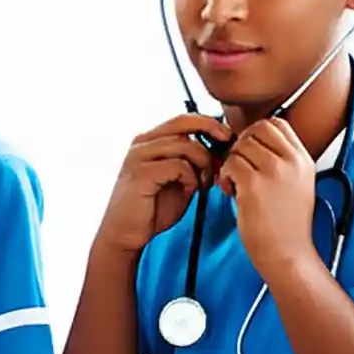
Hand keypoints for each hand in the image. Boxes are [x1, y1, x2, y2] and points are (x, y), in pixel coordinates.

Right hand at [98, 114, 231, 251]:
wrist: (125, 234)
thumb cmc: (151, 209)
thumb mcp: (179, 180)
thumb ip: (193, 163)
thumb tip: (221, 150)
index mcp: (149, 141)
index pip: (184, 119)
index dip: (210, 124)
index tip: (228, 138)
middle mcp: (142, 143)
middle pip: (185, 123)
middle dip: (212, 135)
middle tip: (225, 153)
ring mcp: (139, 156)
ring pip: (186, 145)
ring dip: (203, 164)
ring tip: (203, 184)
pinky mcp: (141, 173)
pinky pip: (179, 166)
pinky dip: (191, 178)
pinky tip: (189, 190)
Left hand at [217, 117, 317, 274]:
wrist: (287, 253)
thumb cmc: (285, 223)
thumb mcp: (295, 184)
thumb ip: (280, 161)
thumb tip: (249, 141)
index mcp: (303, 159)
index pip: (277, 123)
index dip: (256, 133)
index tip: (249, 152)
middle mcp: (292, 161)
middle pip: (256, 129)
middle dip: (241, 144)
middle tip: (239, 166)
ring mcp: (274, 171)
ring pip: (240, 146)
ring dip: (231, 162)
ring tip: (235, 183)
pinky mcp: (254, 185)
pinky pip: (229, 165)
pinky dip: (224, 176)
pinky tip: (230, 192)